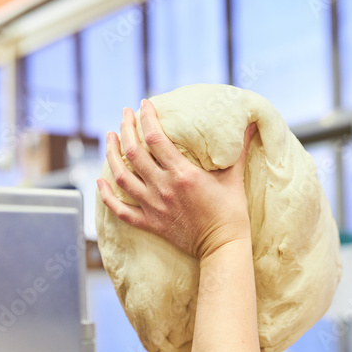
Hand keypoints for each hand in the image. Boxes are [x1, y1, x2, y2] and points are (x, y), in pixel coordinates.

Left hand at [98, 98, 257, 259]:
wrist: (222, 247)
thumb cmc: (232, 213)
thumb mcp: (235, 177)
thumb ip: (239, 149)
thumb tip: (252, 123)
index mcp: (183, 174)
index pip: (156, 138)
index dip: (147, 118)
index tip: (144, 104)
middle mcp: (164, 188)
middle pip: (133, 153)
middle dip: (126, 129)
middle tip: (125, 115)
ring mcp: (154, 207)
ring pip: (121, 178)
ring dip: (111, 155)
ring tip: (110, 138)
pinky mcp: (150, 223)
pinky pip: (121, 210)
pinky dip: (107, 196)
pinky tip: (99, 181)